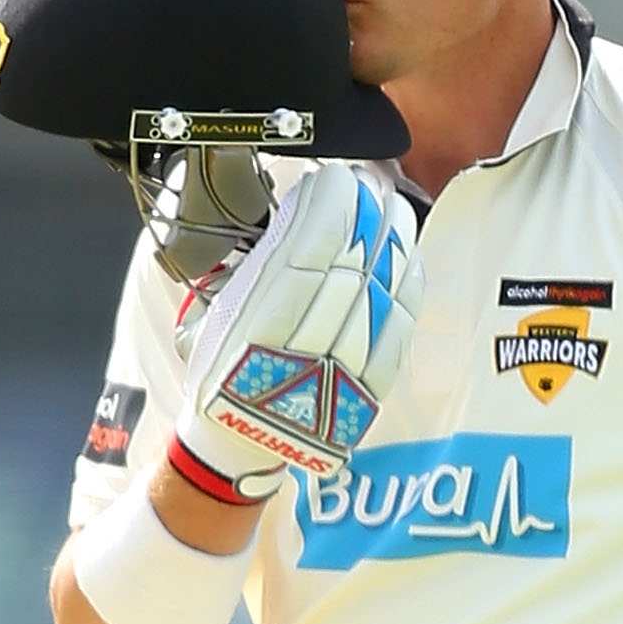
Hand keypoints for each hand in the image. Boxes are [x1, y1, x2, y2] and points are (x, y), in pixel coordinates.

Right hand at [167, 163, 421, 505]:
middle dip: (363, 215)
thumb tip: (303, 211)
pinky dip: (407, 288)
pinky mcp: (368, 394)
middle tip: (366, 181)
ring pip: (379, 297)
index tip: (333, 178)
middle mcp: (299, 358)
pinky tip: (408, 255)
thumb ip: (257, 267)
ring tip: (391, 205)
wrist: (241, 444)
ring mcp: (339, 378)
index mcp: (251, 336)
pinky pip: (398, 333)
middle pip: (347, 271)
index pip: (303, 259)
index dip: (327, 212)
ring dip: (392, 243)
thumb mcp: (214, 315)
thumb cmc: (224, 370)